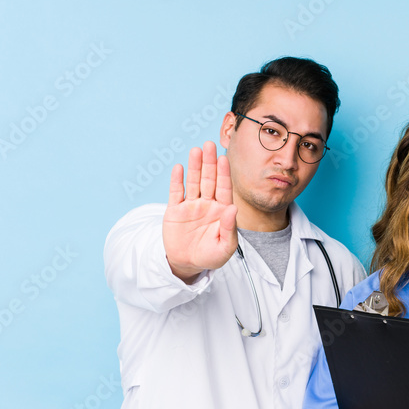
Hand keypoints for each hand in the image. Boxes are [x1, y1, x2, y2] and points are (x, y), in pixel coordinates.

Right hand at [164, 141, 237, 282]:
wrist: (188, 264)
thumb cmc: (211, 256)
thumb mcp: (225, 247)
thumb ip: (230, 228)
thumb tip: (233, 208)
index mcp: (222, 211)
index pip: (224, 188)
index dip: (224, 173)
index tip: (224, 158)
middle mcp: (207, 204)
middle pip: (209, 179)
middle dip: (209, 162)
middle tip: (209, 144)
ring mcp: (191, 205)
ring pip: (194, 182)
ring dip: (195, 166)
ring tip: (196, 150)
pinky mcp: (175, 210)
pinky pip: (176, 192)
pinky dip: (177, 180)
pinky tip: (179, 167)